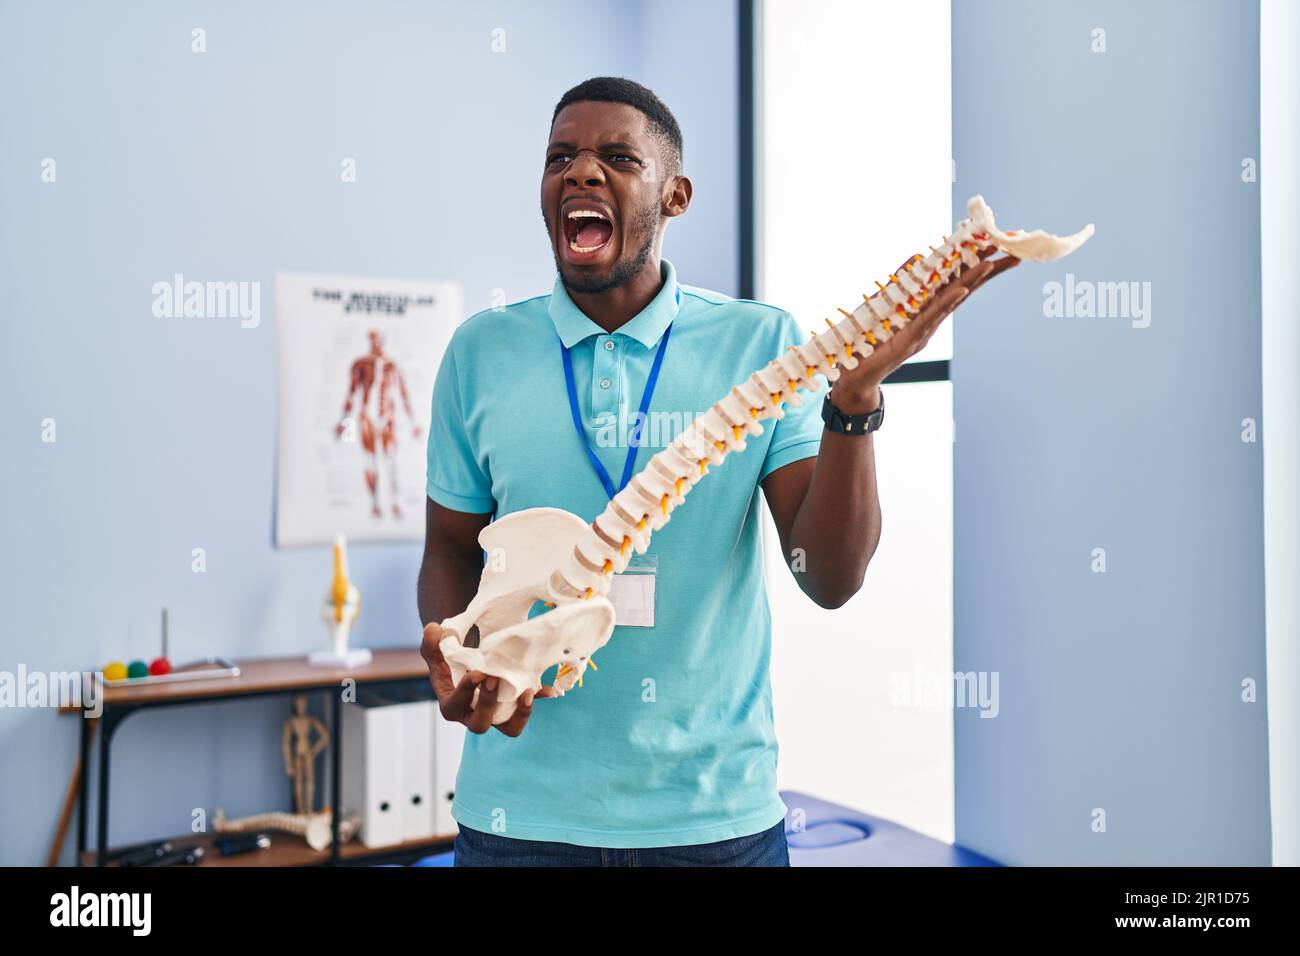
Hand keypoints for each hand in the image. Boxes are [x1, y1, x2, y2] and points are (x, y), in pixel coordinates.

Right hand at [420, 622, 555, 736]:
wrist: (466, 666)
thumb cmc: (448, 661)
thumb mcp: (437, 651)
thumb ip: (431, 642)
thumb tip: (432, 629)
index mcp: (451, 705)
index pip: (456, 704)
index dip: (466, 691)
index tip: (477, 673)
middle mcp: (473, 715)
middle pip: (480, 723)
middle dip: (488, 703)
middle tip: (495, 680)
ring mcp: (495, 715)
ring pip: (509, 728)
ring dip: (520, 714)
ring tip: (527, 693)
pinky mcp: (513, 708)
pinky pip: (527, 709)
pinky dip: (538, 699)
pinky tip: (549, 690)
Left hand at [829, 246, 1020, 412]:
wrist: (855, 373)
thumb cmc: (870, 339)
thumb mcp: (885, 303)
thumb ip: (902, 282)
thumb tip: (917, 258)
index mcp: (928, 307)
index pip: (958, 279)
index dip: (978, 260)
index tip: (999, 240)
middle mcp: (933, 317)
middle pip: (966, 287)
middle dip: (990, 267)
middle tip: (1015, 249)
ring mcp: (925, 328)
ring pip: (953, 300)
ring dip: (974, 280)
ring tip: (992, 263)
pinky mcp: (911, 338)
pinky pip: (932, 317)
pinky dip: (947, 302)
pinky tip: (961, 290)